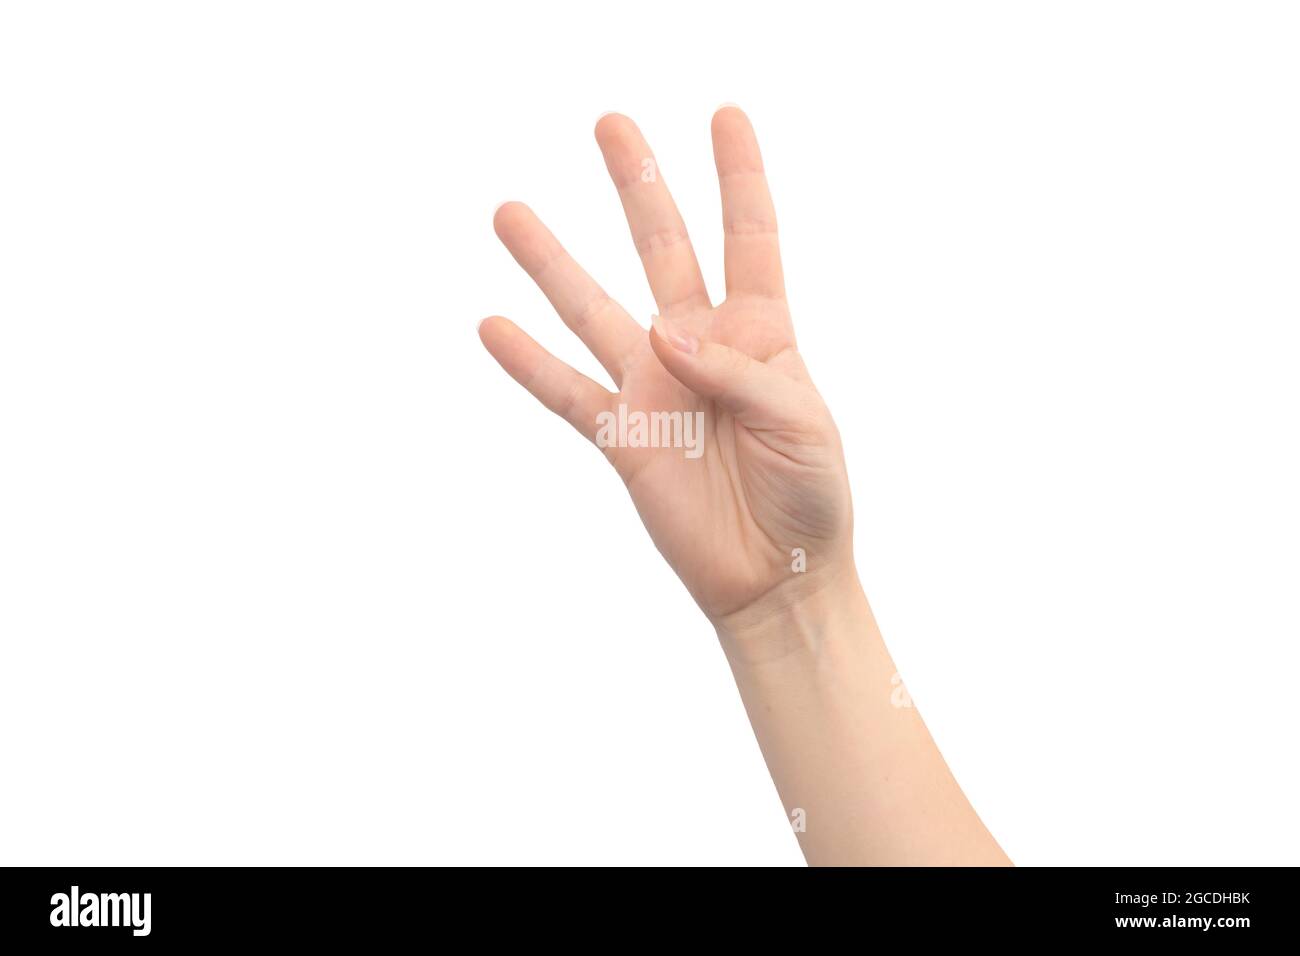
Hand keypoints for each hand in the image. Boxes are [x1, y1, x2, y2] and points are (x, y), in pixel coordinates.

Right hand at [480, 107, 853, 632]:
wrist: (777, 578)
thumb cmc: (810, 497)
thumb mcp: (801, 425)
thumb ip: (736, 373)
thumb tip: (663, 333)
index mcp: (760, 334)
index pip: (749, 238)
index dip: (738, 176)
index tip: (724, 115)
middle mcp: (698, 347)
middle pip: (663, 248)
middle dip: (639, 186)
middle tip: (611, 124)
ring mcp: (653, 388)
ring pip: (594, 309)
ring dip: (553, 263)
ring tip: (510, 212)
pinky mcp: (621, 437)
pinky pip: (566, 392)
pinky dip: (527, 363)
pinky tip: (492, 327)